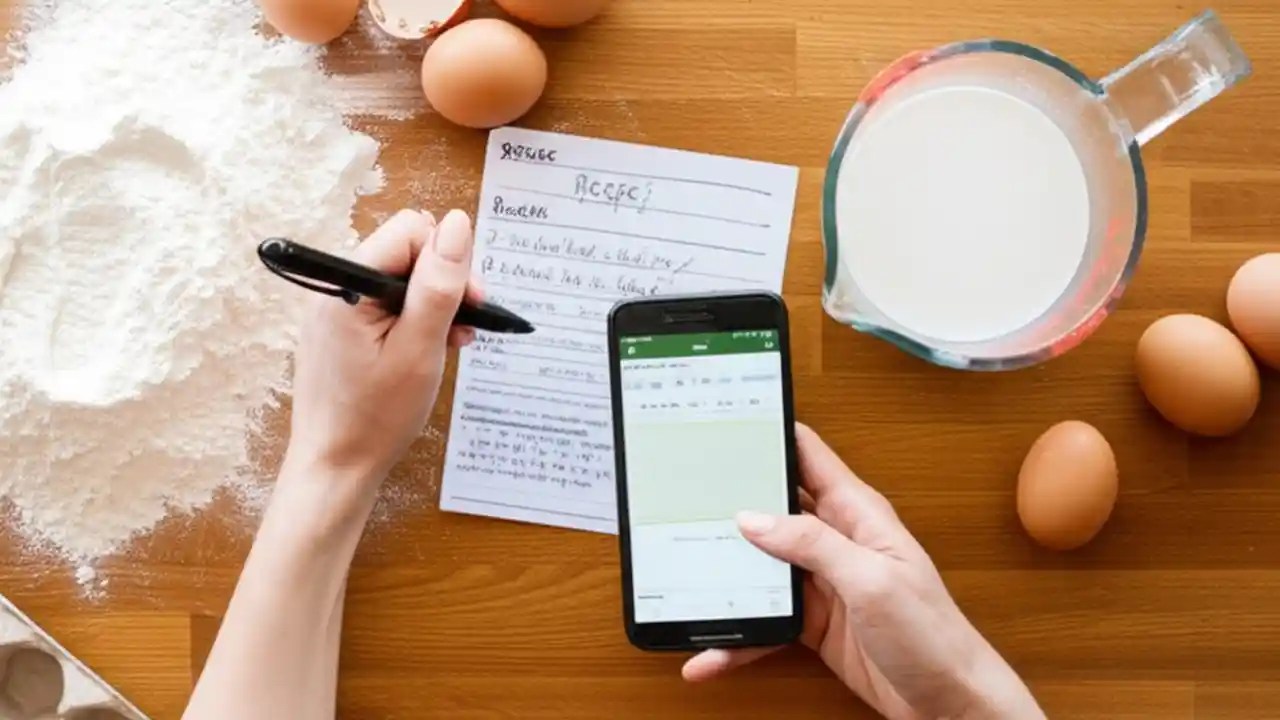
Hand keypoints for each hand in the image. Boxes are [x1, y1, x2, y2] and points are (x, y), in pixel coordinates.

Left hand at [286, 209, 479, 491]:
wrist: (336, 469)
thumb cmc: (375, 417)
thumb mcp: (420, 348)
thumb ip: (439, 285)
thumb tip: (458, 224)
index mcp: (348, 285)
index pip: (410, 232)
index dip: (447, 259)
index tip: (471, 300)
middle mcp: (336, 288)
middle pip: (406, 253)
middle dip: (444, 282)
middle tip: (466, 324)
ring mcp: (337, 310)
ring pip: (402, 280)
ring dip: (435, 305)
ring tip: (453, 342)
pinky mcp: (343, 331)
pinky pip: (388, 306)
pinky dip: (417, 321)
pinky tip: (434, 348)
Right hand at [683, 425, 1043, 719]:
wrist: (949, 701)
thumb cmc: (932, 635)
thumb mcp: (872, 582)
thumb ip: (813, 545)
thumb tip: (754, 517)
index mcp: (857, 513)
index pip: (807, 455)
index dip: (770, 435)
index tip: (725, 426)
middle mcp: (836, 540)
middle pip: (772, 507)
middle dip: (731, 503)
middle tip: (684, 500)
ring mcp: (822, 581)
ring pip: (761, 565)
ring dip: (727, 575)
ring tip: (686, 580)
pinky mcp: (812, 620)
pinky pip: (765, 619)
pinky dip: (739, 635)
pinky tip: (712, 652)